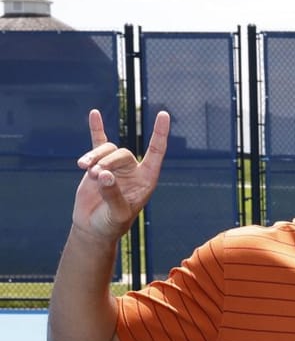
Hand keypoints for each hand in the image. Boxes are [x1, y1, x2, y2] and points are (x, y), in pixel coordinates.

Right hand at [71, 109, 169, 242]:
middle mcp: (133, 171)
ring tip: (84, 168)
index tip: (164, 114)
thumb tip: (104, 175)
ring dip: (94, 157)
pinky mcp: (97, 165)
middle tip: (97, 176)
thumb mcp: (116, 213)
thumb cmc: (111, 223)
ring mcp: (115, 167)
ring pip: (106, 150)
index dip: (159, 134)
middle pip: (122, 153)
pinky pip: (98, 143)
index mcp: (146, 180)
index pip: (156, 152)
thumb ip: (113, 195)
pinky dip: (96, 129)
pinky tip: (94, 113)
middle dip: (108, 162)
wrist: (93, 227)